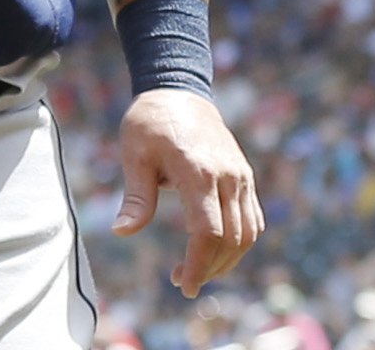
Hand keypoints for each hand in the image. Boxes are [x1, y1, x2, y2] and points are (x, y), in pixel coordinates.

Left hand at [113, 88, 262, 296]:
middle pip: (231, 239)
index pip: (208, 232)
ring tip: (197, 271)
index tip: (182, 284)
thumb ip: (136, 196)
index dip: (198, 264)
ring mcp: (241, 177)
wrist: (179, 91)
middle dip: (209, 268)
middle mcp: (228, 177)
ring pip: (248, 233)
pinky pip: (252, 219)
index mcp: (198, 172)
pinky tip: (216, 252)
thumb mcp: (134, 155)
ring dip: (227, 260)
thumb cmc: (150, 123)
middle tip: (182, 282)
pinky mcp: (245, 178)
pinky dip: (239, 242)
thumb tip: (122, 231)